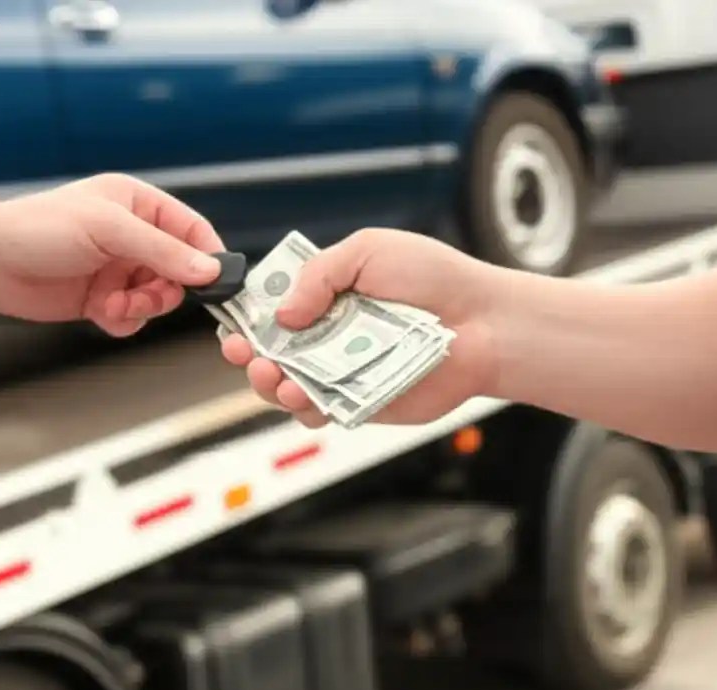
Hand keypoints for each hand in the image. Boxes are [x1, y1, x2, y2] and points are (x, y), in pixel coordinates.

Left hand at [0, 173, 224, 335]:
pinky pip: (132, 316)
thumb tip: (208, 269)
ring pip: (157, 298)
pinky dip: (122, 320)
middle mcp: (131, 235)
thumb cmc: (37, 228)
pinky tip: (100, 313)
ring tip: (114, 305)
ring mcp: (116, 268)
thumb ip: (163, 251)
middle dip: (166, 290)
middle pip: (179, 271)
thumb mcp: (109, 230)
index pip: (191, 229)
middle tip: (146, 297)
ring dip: (141, 307)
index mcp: (137, 203)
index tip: (215, 282)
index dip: (206, 256)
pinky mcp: (101, 298)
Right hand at [219, 229, 502, 426]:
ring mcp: (341, 372)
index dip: (246, 319)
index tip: (233, 324)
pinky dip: (303, 409)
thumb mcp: (368, 250)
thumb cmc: (433, 278)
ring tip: (274, 375)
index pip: (271, 310)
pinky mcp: (360, 403)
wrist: (482, 322)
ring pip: (286, 389)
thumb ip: (319, 275)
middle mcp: (328, 336)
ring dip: (269, 385)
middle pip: (268, 353)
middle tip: (245, 354)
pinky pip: (319, 413)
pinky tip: (302, 395)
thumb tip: (282, 314)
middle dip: (248, 355)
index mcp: (325, 297)